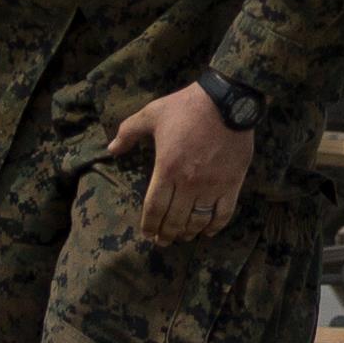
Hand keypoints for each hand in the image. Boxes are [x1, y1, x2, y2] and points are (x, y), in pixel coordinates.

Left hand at [111, 82, 253, 245]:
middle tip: (163, 241)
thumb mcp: (151, 113)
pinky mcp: (232, 183)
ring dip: (189, 233)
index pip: (154, 207)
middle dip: (167, 234)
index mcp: (167, 169)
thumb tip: (111, 149)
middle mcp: (188, 183)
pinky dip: (215, 226)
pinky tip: (208, 231)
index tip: (147, 234)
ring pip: (198, 220)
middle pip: (175, 219)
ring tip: (183, 237)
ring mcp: (212, 185)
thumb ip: (128, 132)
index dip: (150, 225)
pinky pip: (223, 213)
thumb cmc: (186, 106)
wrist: (227, 101)